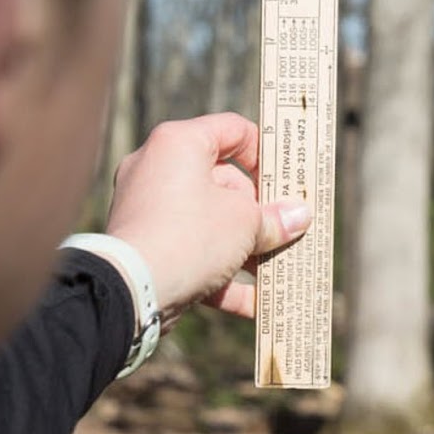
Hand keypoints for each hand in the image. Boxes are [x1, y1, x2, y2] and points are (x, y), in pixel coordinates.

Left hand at [105, 115, 311, 322]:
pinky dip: (222, 274)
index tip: (288, 179)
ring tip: (279, 266)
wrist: (133, 290)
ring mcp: (148, 210)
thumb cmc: (190, 237)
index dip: (265, 151)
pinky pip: (192, 253)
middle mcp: (157, 169)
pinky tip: (256, 304)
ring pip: (209, 223)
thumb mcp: (245, 223)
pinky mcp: (146, 247)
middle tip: (289, 229)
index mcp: (179, 144)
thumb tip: (300, 216)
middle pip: (223, 183)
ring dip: (246, 247)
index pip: (231, 129)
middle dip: (259, 211)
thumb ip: (275, 218)